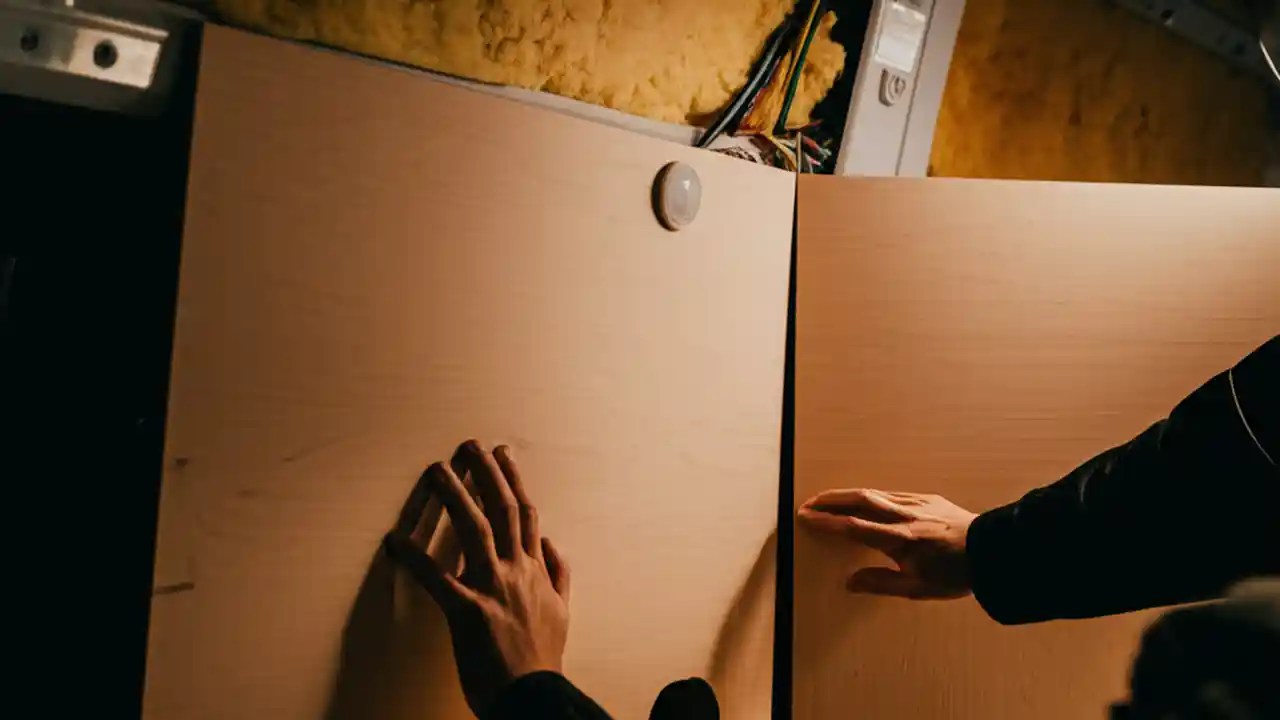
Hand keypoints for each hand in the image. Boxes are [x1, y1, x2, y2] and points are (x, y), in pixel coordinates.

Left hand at [385, 440, 570, 717]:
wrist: (533, 696)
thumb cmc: (542, 659)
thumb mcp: (562, 612)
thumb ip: (559, 574)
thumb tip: (553, 544)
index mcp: (536, 570)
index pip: (526, 513)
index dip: (513, 479)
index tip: (502, 454)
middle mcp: (517, 570)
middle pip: (502, 509)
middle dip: (485, 473)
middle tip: (469, 444)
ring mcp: (493, 588)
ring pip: (475, 529)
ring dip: (455, 496)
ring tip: (437, 470)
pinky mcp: (468, 611)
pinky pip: (436, 578)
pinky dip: (415, 557)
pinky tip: (394, 539)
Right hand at [798, 489, 975, 599]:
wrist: (993, 551)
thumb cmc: (956, 575)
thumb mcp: (918, 589)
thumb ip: (881, 583)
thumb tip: (849, 582)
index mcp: (899, 540)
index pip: (853, 527)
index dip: (826, 522)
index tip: (805, 517)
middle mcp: (904, 516)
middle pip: (859, 499)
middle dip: (830, 500)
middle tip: (808, 503)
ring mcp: (916, 503)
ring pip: (874, 492)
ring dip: (848, 494)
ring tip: (829, 500)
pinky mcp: (927, 498)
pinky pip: (892, 493)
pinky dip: (872, 494)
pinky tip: (865, 499)